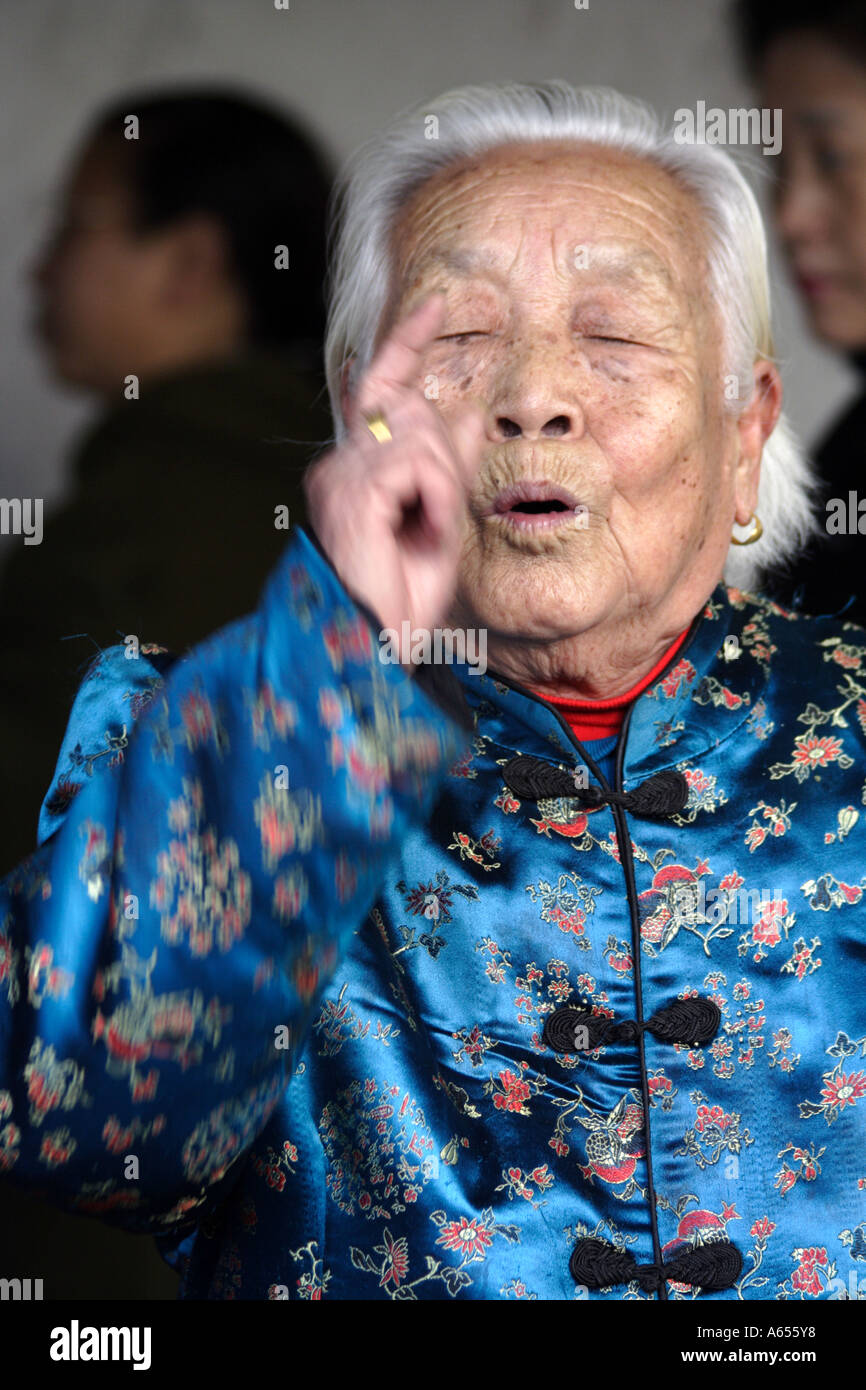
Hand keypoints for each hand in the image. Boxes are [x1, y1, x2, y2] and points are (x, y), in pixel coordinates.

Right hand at [303, 294, 487, 644]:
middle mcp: (340, 463)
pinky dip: (438, 499)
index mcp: (354, 467)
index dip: (407, 342)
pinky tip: (425, 532)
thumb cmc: (404, 595)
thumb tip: (460, 413)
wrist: (376, 643)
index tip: (436, 305)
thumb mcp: (437, 521)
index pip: (380, 386)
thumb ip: (444, 467)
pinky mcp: (352, 491)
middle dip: (445, 455)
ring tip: (430, 534)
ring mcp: (341, 474)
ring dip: (444, 488)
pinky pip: (419, 465)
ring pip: (421, 437)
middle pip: (412, 409)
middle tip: (437, 519)